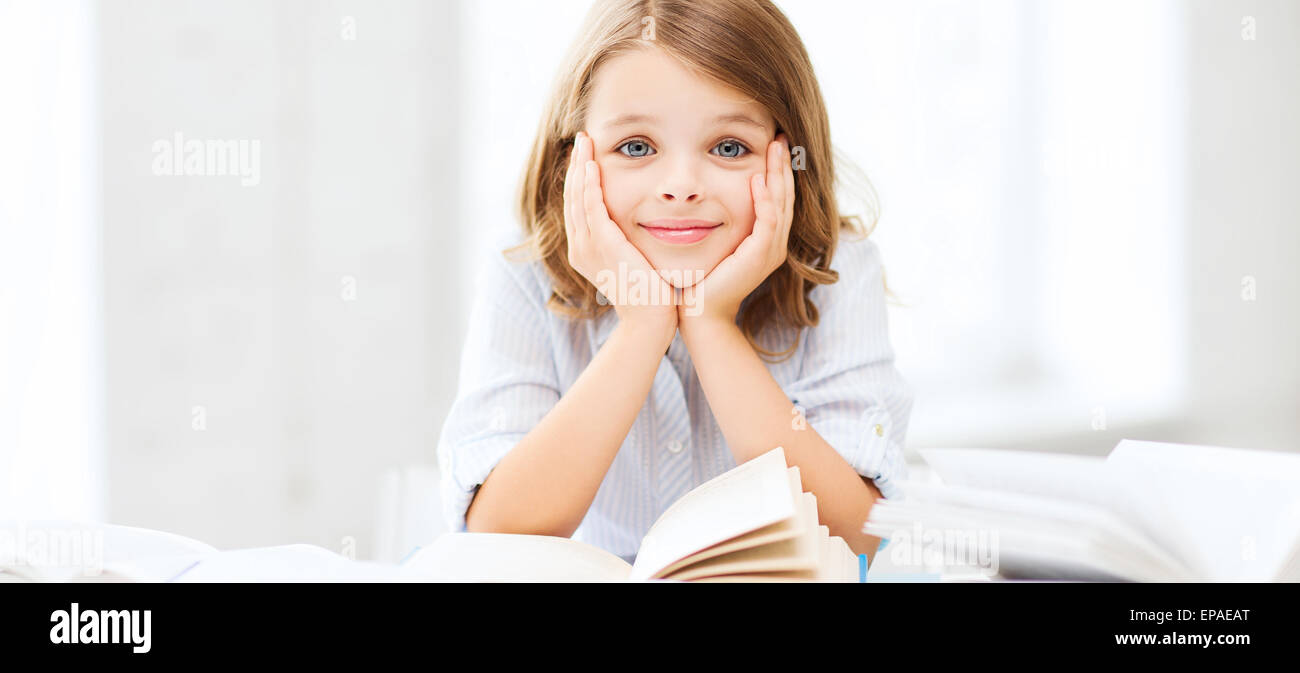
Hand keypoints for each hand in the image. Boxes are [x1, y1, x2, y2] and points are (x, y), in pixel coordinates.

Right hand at [564, 131, 678, 334]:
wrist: (652, 320)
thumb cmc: (651, 295)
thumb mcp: (633, 262)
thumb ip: (627, 242)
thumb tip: (636, 227)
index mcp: (585, 251)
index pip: (577, 206)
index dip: (579, 179)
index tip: (585, 156)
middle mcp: (580, 247)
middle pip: (571, 197)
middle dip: (575, 166)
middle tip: (581, 139)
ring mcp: (588, 246)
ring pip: (577, 197)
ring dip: (579, 166)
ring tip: (584, 142)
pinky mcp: (603, 244)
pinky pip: (591, 206)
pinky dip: (589, 184)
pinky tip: (591, 165)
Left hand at [680, 134, 794, 325]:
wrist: (700, 311)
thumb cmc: (702, 277)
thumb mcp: (717, 241)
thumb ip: (722, 219)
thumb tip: (708, 194)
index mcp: (766, 240)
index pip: (778, 198)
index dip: (778, 171)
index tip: (773, 143)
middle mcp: (774, 244)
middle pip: (785, 197)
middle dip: (783, 166)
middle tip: (781, 137)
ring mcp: (770, 251)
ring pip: (781, 205)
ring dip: (778, 175)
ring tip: (776, 148)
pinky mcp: (759, 256)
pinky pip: (767, 222)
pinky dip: (765, 200)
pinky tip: (759, 180)